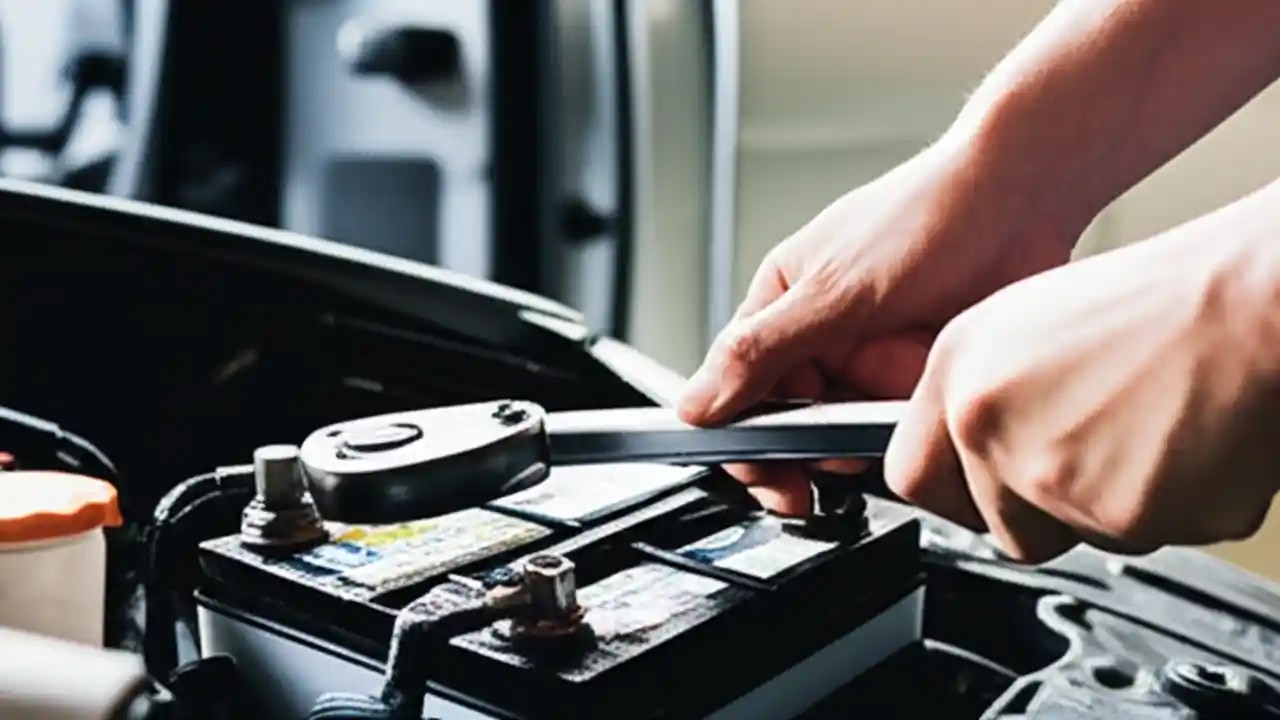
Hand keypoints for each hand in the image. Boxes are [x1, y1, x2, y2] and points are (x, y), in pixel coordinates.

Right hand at [677, 139, 1082, 513]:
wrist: (1024, 198)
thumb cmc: (928, 215)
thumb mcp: (831, 293)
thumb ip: (759, 353)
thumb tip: (695, 406)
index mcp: (780, 305)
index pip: (736, 391)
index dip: (743, 442)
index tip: (765, 478)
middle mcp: (819, 334)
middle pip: (785, 422)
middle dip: (794, 459)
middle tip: (810, 489)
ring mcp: (870, 357)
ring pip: (839, 432)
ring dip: (848, 451)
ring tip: (867, 448)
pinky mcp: (915, 375)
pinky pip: (891, 426)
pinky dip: (894, 439)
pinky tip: (906, 433)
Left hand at [885, 189, 1279, 561]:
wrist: (1253, 307)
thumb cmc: (1156, 301)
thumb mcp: (1021, 326)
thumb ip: (973, 397)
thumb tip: (957, 453)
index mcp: (963, 384)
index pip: (912, 480)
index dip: (951, 486)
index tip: (975, 484)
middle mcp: (998, 437)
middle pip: (1001, 526)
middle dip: (1041, 503)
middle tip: (1092, 441)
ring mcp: (1061, 486)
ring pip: (1075, 535)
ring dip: (1107, 501)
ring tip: (1143, 423)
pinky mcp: (1129, 521)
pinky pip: (1142, 540)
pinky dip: (1168, 505)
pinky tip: (1183, 441)